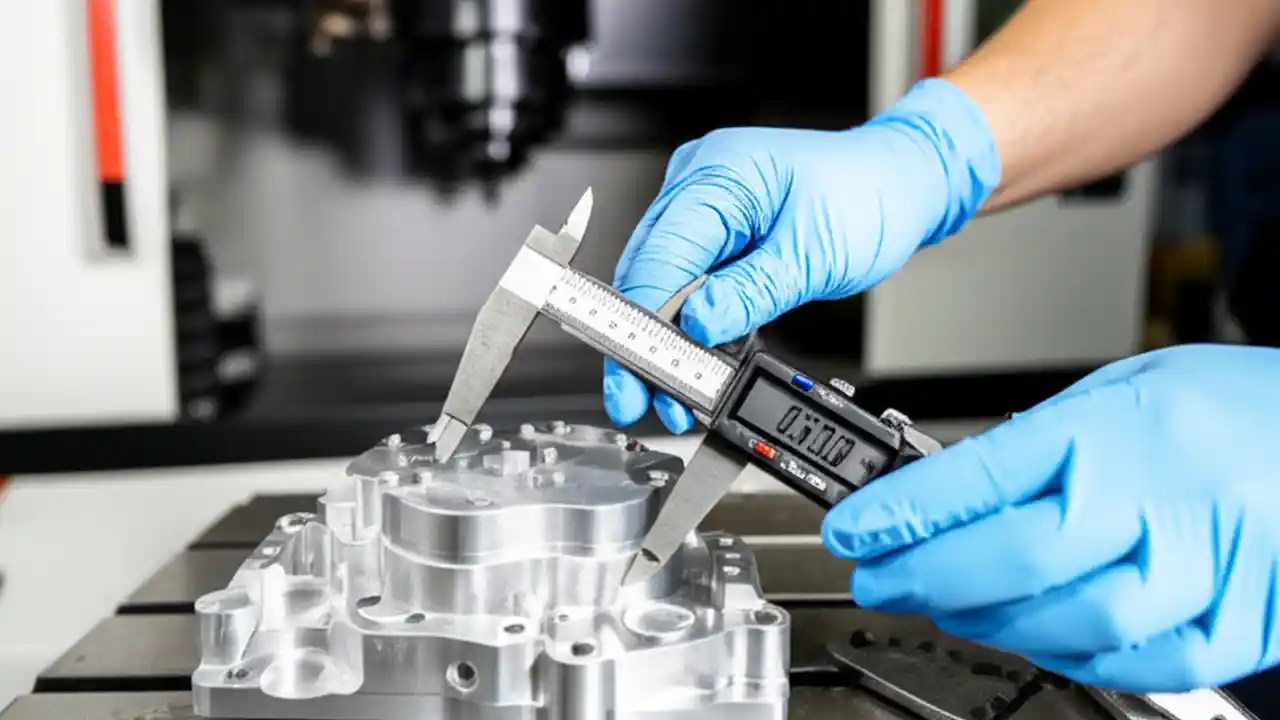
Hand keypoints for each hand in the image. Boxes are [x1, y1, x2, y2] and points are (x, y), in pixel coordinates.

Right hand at [602, 79, 1000, 431]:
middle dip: (641, 341)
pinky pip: (686, 276)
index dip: (644, 321)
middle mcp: (700, 181)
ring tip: (669, 392)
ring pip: (660, 279)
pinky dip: (687, 321)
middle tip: (636, 397)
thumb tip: (698, 327)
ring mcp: (703, 202)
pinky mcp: (716, 227)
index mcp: (719, 173)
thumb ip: (749, 293)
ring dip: (663, 338)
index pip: (661, 254)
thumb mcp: (812, 256)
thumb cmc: (870, 197)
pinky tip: (689, 359)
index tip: (639, 373)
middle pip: (648, 269)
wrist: (901, 182)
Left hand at [823, 344, 1279, 691]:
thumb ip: (1045, 442)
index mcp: (1130, 425)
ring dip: (990, 622)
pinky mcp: (1241, 623)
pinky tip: (1038, 635)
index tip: (853, 527)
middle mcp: (1170, 497)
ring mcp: (1211, 568)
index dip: (903, 510)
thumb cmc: (1236, 407)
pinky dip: (1074, 656)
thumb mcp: (1131, 388)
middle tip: (879, 577)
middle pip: (1015, 558)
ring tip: (949, 604)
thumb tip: (953, 492)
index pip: (986, 474)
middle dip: (925, 576)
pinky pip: (1140, 661)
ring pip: (1071, 621)